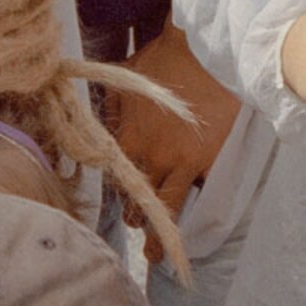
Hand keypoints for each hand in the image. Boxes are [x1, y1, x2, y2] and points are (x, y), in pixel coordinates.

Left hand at [110, 24, 239, 232]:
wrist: (207, 52)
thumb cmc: (164, 59)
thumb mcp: (126, 79)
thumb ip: (111, 106)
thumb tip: (98, 122)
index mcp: (125, 137)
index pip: (113, 175)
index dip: (114, 192)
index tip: (116, 203)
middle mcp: (147, 156)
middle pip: (134, 196)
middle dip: (133, 214)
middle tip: (134, 225)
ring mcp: (176, 162)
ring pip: (159, 207)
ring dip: (153, 230)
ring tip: (151, 252)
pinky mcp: (204, 163)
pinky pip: (188, 200)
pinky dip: (177, 222)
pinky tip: (172, 244)